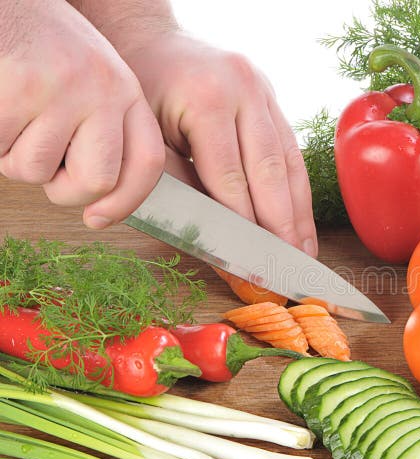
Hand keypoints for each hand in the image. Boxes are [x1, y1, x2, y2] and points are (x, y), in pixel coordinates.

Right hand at [0, 0, 163, 228]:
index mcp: (125, 92)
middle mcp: (104, 90)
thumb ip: (103, 130)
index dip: (127, 201)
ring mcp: (64, 89)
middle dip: (64, 190)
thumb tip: (101, 200)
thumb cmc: (41, 48)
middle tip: (43, 163)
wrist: (8, 3)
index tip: (99, 219)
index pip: (148, 162)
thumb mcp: (90, 82)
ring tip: (14, 116)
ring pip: (37, 170)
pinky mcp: (20, 88)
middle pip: (98, 180)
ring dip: (14, 156)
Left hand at [121, 32, 317, 256]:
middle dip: (282, 224)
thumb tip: (211, 241)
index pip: (232, 178)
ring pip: (289, 161)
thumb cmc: (139, 91)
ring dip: (298, 210)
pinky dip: (296, 187)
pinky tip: (301, 216)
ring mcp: (264, 90)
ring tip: (304, 249)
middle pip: (271, 171)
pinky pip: (290, 148)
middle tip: (289, 263)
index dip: (244, 225)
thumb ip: (178, 188)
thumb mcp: (147, 139)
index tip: (252, 261)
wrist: (148, 38)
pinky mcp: (272, 96)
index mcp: (208, 98)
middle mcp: (244, 89)